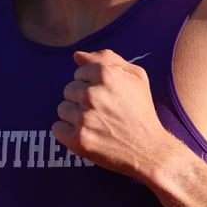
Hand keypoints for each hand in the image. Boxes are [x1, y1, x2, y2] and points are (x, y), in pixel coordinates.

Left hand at [53, 50, 181, 180]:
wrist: (149, 150)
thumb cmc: (143, 111)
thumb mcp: (136, 77)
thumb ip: (107, 59)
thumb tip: (77, 56)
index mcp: (106, 75)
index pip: (79, 72)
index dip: (91, 83)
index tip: (104, 96)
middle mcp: (92, 94)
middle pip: (68, 90)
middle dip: (81, 99)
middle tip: (101, 112)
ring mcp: (84, 118)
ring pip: (62, 109)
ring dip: (74, 116)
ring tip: (94, 124)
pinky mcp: (78, 139)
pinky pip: (57, 128)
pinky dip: (67, 132)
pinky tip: (85, 134)